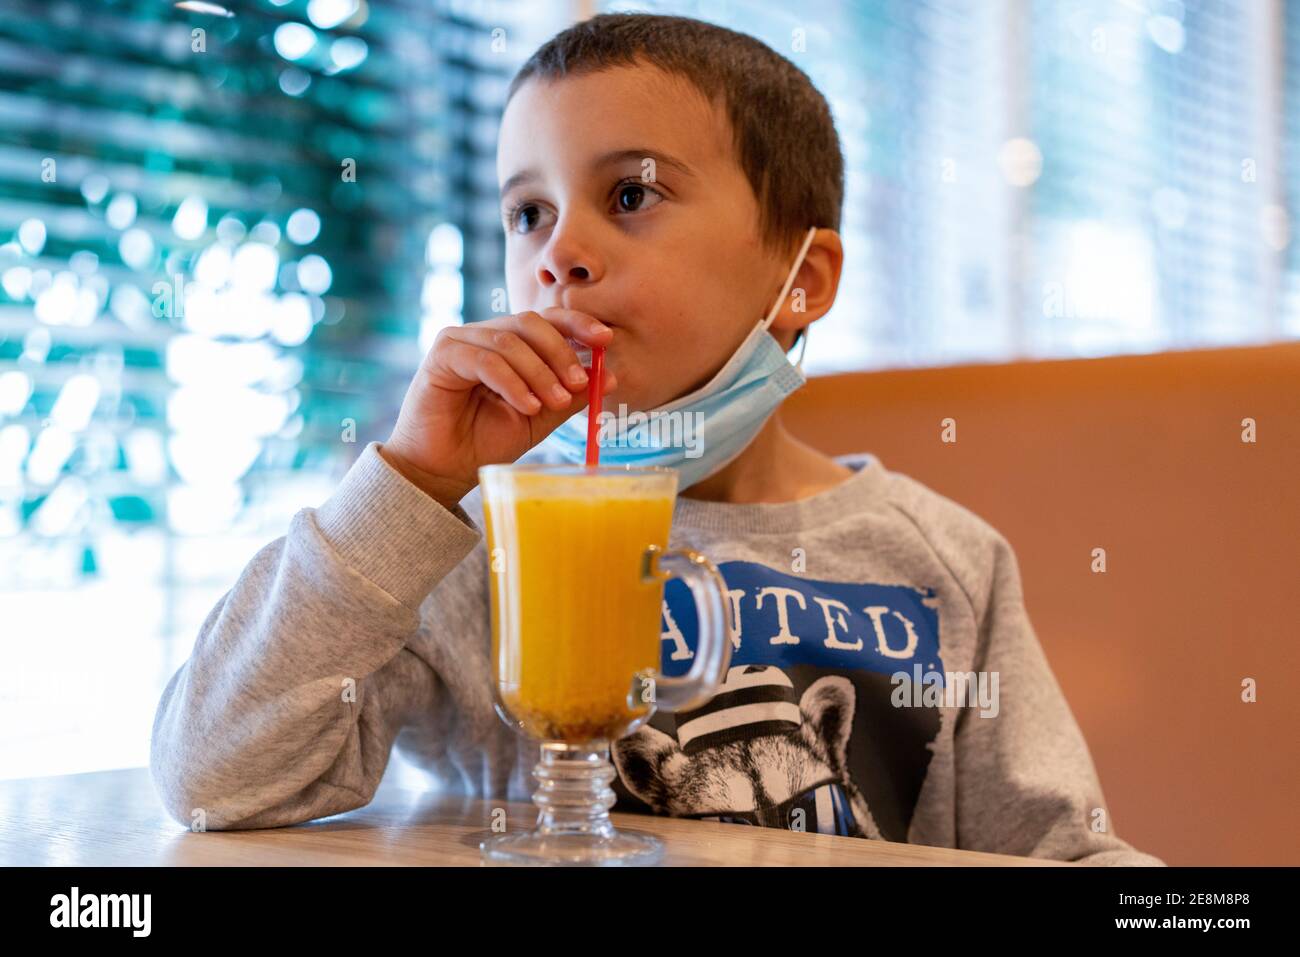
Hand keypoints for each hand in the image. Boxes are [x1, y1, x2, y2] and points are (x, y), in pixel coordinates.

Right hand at [379, 308, 615, 507]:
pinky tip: (527, 406)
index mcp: (509, 344)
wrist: (443, 469)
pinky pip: (486, 360)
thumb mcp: (538, 418)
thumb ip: (568, 396)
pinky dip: (513, 383)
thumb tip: (611, 376)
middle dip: (562, 353)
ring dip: (540, 373)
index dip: (578, 324)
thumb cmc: (485, 441)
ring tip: (552, 404)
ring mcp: (461, 340)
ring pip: (511, 343)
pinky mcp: (442, 355)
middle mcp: (484, 335)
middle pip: (532, 323)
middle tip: (579, 384)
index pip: (548, 320)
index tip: (606, 340)